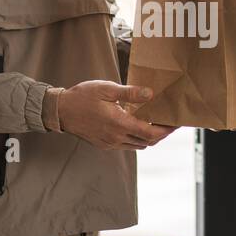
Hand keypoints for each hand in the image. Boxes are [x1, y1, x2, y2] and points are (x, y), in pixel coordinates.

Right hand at [58, 80, 176, 149]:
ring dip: (148, 137)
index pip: (151, 133)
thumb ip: (130, 93)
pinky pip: (126, 145)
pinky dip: (135, 139)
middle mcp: (116, 138)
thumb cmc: (82, 97)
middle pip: (147, 142)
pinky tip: (135, 126)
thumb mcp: (107, 89)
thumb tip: (151, 94)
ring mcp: (110, 143)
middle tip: (168, 123)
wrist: (60, 111)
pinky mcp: (104, 145)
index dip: (166, 130)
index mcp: (119, 124)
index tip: (175, 124)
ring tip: (154, 124)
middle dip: (160, 134)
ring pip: (137, 145)